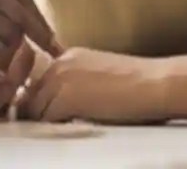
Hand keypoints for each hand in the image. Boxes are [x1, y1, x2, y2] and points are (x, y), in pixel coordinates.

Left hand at [20, 48, 167, 123]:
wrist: (155, 83)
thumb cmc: (138, 84)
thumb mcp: (99, 74)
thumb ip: (77, 83)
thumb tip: (62, 103)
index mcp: (68, 56)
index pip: (38, 80)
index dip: (39, 99)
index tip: (46, 113)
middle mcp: (60, 63)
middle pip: (31, 92)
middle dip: (36, 110)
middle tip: (47, 125)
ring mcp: (61, 79)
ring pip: (35, 107)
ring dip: (43, 120)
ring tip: (57, 130)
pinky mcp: (66, 98)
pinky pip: (46, 118)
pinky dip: (52, 128)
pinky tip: (68, 130)